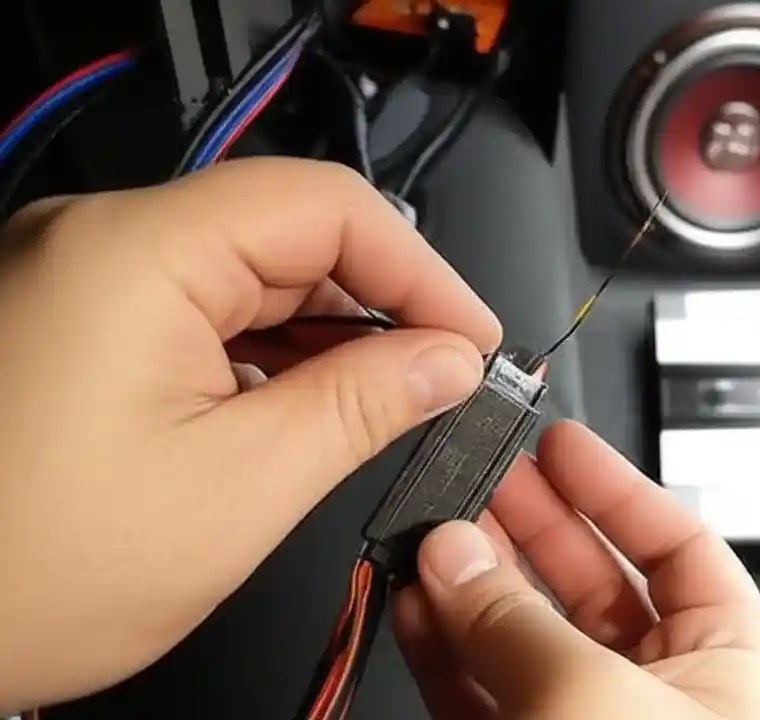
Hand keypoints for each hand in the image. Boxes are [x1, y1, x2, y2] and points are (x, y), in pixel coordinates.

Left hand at [0, 159, 500, 713]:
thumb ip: (361, 407)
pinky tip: (308, 408)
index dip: (420, 270)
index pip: (324, 206)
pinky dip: (268, 356)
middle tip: (446, 378)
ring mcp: (80, 282)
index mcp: (134, 255)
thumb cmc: (23, 573)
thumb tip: (446, 361)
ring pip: (250, 277)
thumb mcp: (238, 490)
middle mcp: (97, 245)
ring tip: (388, 404)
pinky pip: (201, 312)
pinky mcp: (75, 324)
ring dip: (328, 337)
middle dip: (381, 306)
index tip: (472, 336)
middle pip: (288, 234)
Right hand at [393, 422, 759, 718]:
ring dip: (473, 589)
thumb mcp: (597, 699)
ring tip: (431, 536)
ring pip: (526, 642)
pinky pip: (483, 695)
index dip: (618, 490)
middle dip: (531, 528)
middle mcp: (664, 699)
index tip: (563, 445)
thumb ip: (521, 623)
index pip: (683, 548)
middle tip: (481, 478)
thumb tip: (458, 555)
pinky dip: (447, 653)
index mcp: (730, 668)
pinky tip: (418, 608)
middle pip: (592, 586)